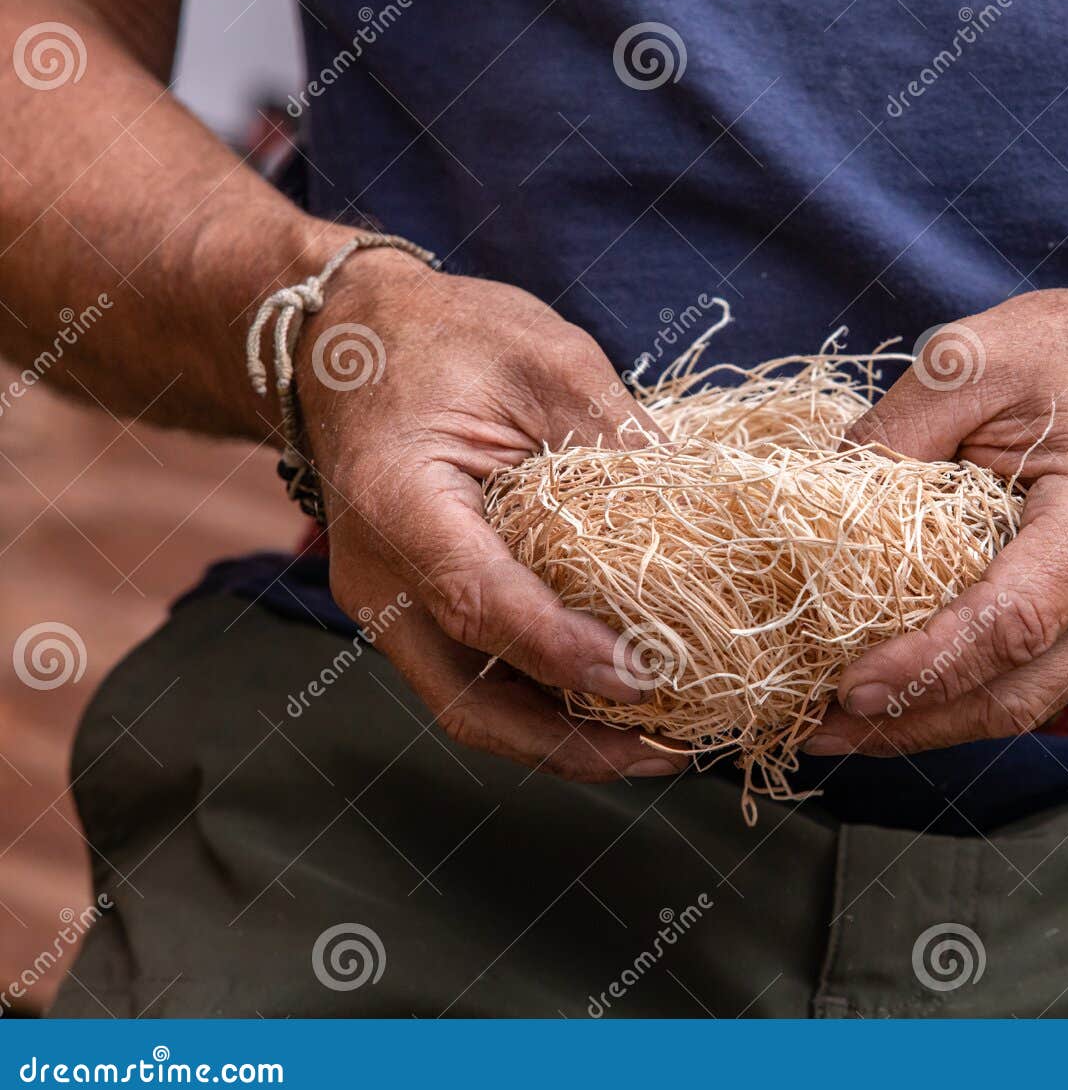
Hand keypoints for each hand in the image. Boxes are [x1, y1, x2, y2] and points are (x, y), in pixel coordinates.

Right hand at [295, 250, 685, 780]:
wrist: (349, 339)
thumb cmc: (443, 337)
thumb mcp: (545, 360)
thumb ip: (615, 435)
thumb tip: (697, 510)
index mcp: (398, 501)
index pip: (480, 601)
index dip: (563, 651)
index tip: (646, 678)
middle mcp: (378, 575)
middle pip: (466, 699)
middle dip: (569, 744)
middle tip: (666, 752)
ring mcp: (388, 605)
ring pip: (470, 706)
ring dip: (561, 740)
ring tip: (656, 746)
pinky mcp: (414, 611)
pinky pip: (475, 679)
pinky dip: (543, 705)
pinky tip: (612, 705)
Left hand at [804, 282, 1067, 756]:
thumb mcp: (980, 355)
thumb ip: (898, 426)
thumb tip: (819, 499)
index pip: (1012, 624)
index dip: (924, 667)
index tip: (844, 689)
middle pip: (1018, 694)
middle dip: (910, 723)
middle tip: (816, 730)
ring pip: (1031, 704)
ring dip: (935, 721)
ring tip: (842, 724)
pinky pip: (1050, 684)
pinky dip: (977, 694)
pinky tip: (911, 691)